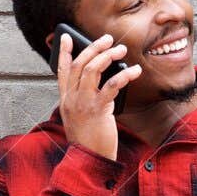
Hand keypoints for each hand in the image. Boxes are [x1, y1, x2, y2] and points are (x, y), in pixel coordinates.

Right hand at [56, 31, 139, 160]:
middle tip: (108, 39)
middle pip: (80, 64)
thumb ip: (86, 99)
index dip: (64, 52)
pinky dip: (125, 75)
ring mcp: (83, 103)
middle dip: (94, 47)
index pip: (61, 70)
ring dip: (108, 56)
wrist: (89, 160)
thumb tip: (104, 81)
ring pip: (92, 69)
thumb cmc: (89, 139)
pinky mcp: (98, 109)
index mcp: (65, 99)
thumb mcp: (81, 117)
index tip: (67, 36)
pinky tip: (135, 71)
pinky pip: (112, 85)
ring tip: (121, 50)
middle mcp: (71, 98)